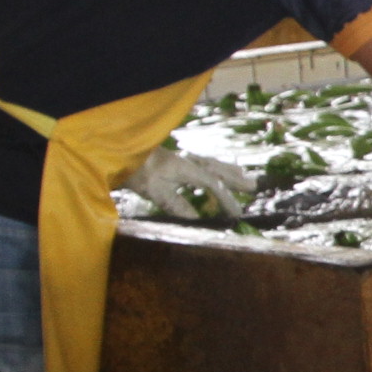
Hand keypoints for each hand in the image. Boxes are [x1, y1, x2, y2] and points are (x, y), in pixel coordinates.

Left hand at [123, 144, 257, 221]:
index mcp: (185, 168)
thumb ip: (177, 205)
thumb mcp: (155, 192)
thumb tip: (197, 220)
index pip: (212, 184)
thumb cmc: (136, 173)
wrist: (119, 152)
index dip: (226, 199)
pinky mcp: (176, 158)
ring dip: (229, 170)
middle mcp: (188, 160)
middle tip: (252, 187)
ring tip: (243, 175)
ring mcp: (182, 157)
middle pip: (217, 169)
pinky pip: (204, 162)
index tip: (236, 214)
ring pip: (212, 163)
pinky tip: (217, 169)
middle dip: (235, 180)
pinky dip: (216, 166)